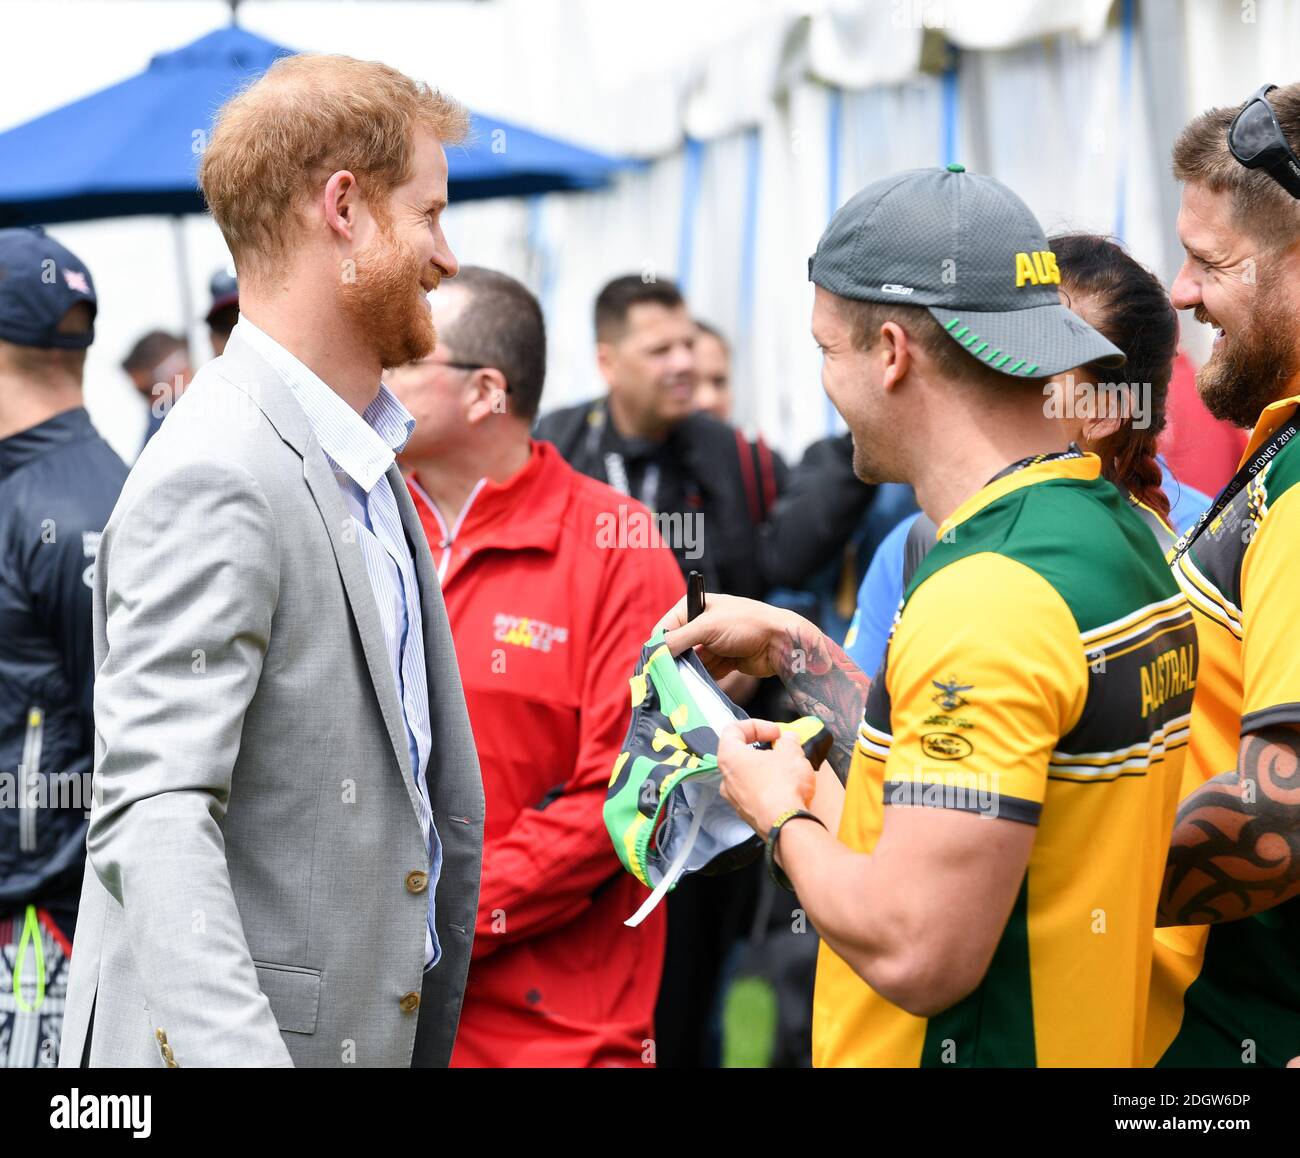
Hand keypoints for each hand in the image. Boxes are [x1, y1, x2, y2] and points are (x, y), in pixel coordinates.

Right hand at [656, 592, 803, 681]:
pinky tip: (698, 688)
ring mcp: (714, 643)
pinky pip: (706, 672)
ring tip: (684, 685)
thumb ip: (679, 639)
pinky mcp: (724, 660)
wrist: (781, 642)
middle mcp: (702, 624)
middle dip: (674, 662)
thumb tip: (654, 653)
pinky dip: (703, 679)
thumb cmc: (747, 624)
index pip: (666, 628)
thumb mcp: (707, 627)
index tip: (653, 666)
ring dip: (689, 673)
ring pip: (692, 662)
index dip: (659, 647)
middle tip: (666, 680)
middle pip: (678, 647)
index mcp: (695, 607)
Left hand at [716, 718, 816, 836]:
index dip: (757, 725)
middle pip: (739, 753)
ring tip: (786, 768)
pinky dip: (767, 786)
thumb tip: (788, 739)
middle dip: (762, 747)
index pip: (733, 729)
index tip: (775, 732)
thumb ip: (788, 741)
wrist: (786, 826)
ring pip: (747, 774)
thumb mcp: (791, 753)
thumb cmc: (783, 787)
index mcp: (729, 758)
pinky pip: (753, 793)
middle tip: (781, 748)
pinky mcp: (746, 814)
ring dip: (765, 767)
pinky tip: (785, 788)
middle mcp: (725, 778)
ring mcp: (734, 799)